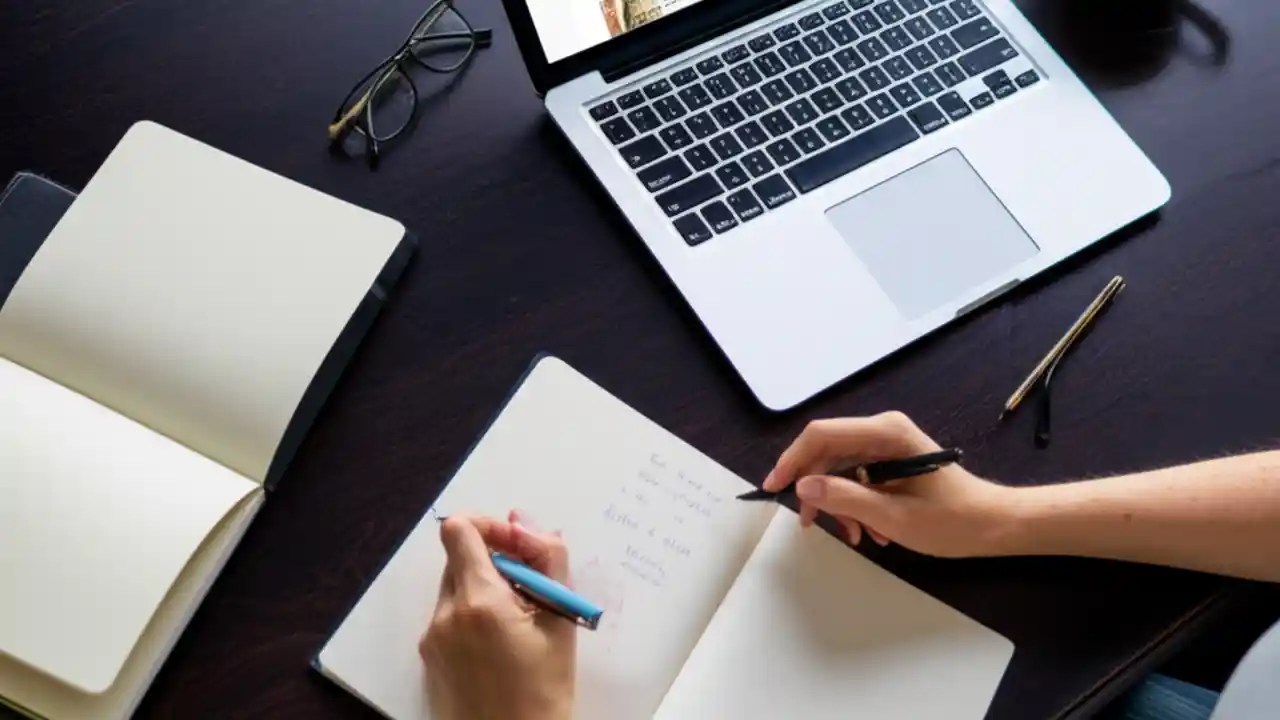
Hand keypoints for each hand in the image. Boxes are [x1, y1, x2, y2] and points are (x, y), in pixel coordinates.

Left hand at [420, 512, 575, 719]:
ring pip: (455, 587)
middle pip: (458, 557)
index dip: (489, 525)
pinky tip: (501, 644)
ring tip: (519, 622)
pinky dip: (473, 614)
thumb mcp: (562, 619)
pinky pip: (449, 616)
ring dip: (485, 588)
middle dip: (493, 560)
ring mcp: (432, 638)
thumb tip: (524, 521)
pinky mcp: (429, 657)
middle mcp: (445, 615)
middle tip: (529, 587)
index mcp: (478, 601)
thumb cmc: (546, 690)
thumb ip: (548, 559)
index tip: (518, 546)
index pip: (458, 529)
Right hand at [763, 412, 1018, 557]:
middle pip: (827, 451)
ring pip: (840, 468)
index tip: (774, 488)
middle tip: (812, 524)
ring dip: (839, 503)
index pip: (821, 435)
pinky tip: (868, 530)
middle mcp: (883, 430)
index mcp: (885, 432)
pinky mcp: (891, 459)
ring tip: (854, 535)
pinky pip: (857, 476)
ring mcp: (887, 444)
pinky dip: (855, 503)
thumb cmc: (951, 520)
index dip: (792, 460)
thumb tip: (803, 487)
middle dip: (817, 490)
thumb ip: (845, 498)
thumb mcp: (893, 516)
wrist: (993, 524)